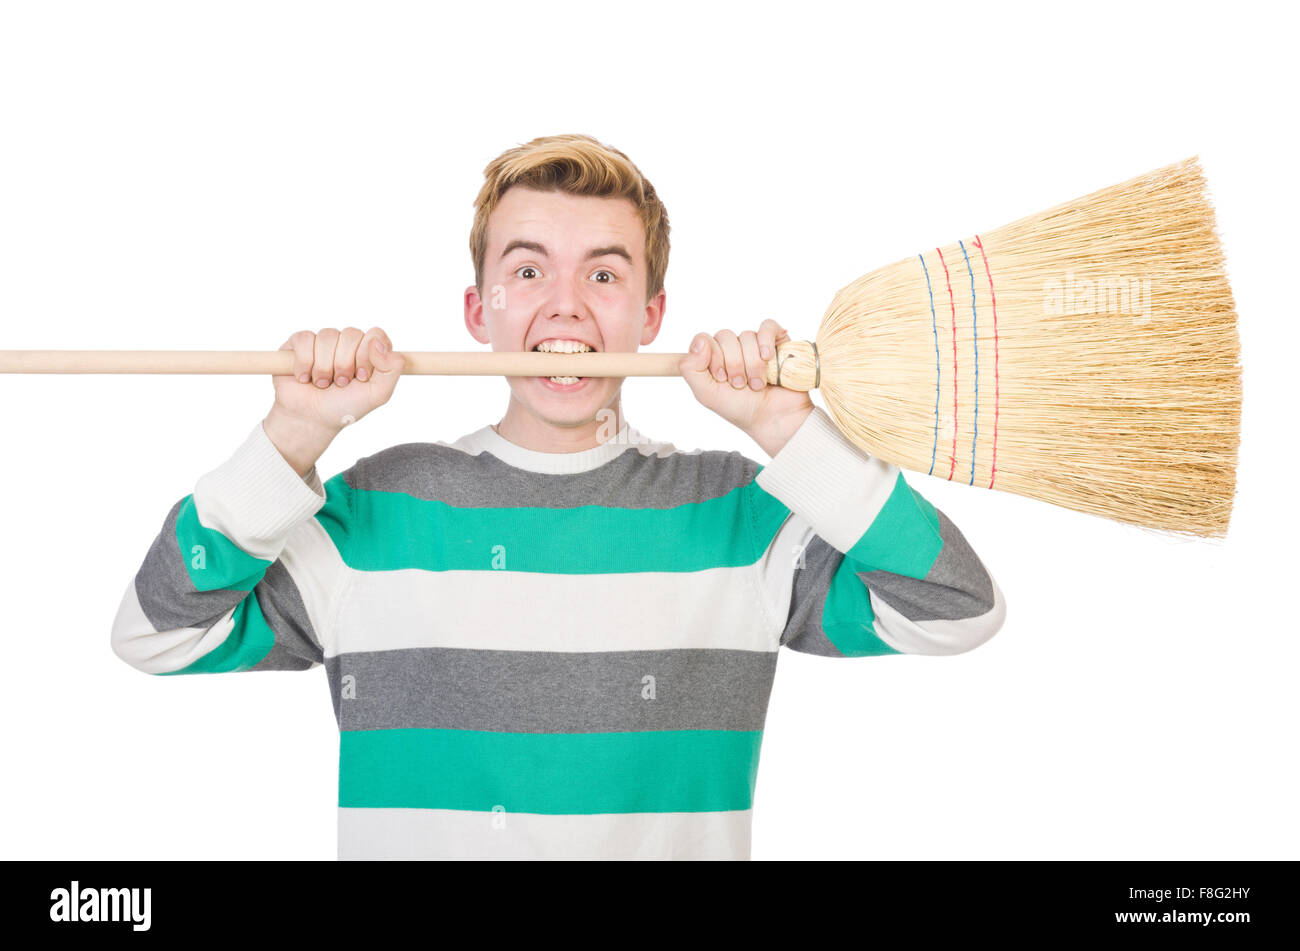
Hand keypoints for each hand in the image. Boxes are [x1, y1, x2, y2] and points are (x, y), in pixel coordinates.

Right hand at [264, 327, 405, 474]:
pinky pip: (305, 339)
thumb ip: (391, 368)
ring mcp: (324, 342)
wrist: (311, 419)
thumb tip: (378, 342)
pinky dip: (305, 363)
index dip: (367, 354)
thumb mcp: (377, 394)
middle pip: (351, 334)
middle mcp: (348, 343)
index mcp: (370, 352)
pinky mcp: (300, 343)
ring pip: (327, 336)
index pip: (376, 335)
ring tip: (323, 384)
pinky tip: (305, 377)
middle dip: (344, 364)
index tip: (361, 377)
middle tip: (340, 383)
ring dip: (324, 367)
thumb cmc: (344, 406)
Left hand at [678, 319, 813, 456]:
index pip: (704, 340)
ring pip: (747, 336)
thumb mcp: (706, 393)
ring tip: (757, 384)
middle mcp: (732, 348)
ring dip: (753, 364)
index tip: (721, 377)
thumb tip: (699, 342)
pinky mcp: (776, 342)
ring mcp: (754, 344)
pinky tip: (767, 358)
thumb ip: (691, 368)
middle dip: (733, 364)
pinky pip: (767, 326)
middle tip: (740, 384)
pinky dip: (766, 341)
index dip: (713, 358)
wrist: (772, 418)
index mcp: (712, 357)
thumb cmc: (740, 407)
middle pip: (725, 336)